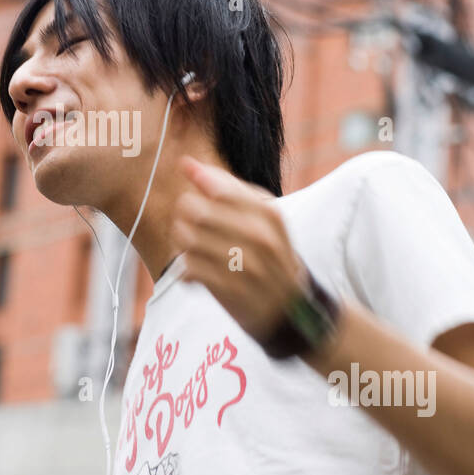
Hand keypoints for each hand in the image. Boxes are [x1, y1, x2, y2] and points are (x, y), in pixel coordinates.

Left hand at [171, 155, 307, 344]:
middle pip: (197, 210)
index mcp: (269, 214)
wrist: (292, 311)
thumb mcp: (263, 220)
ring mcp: (247, 266)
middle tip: (189, 224)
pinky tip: (194, 273)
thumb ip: (227, 189)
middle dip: (184, 215)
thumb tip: (186, 163)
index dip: (197, 184)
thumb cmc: (269, 257)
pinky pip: (189, 268)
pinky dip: (185, 269)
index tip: (195, 192)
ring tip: (190, 248)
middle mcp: (260, 238)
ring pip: (188, 238)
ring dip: (181, 242)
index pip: (219, 188)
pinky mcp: (231, 292)